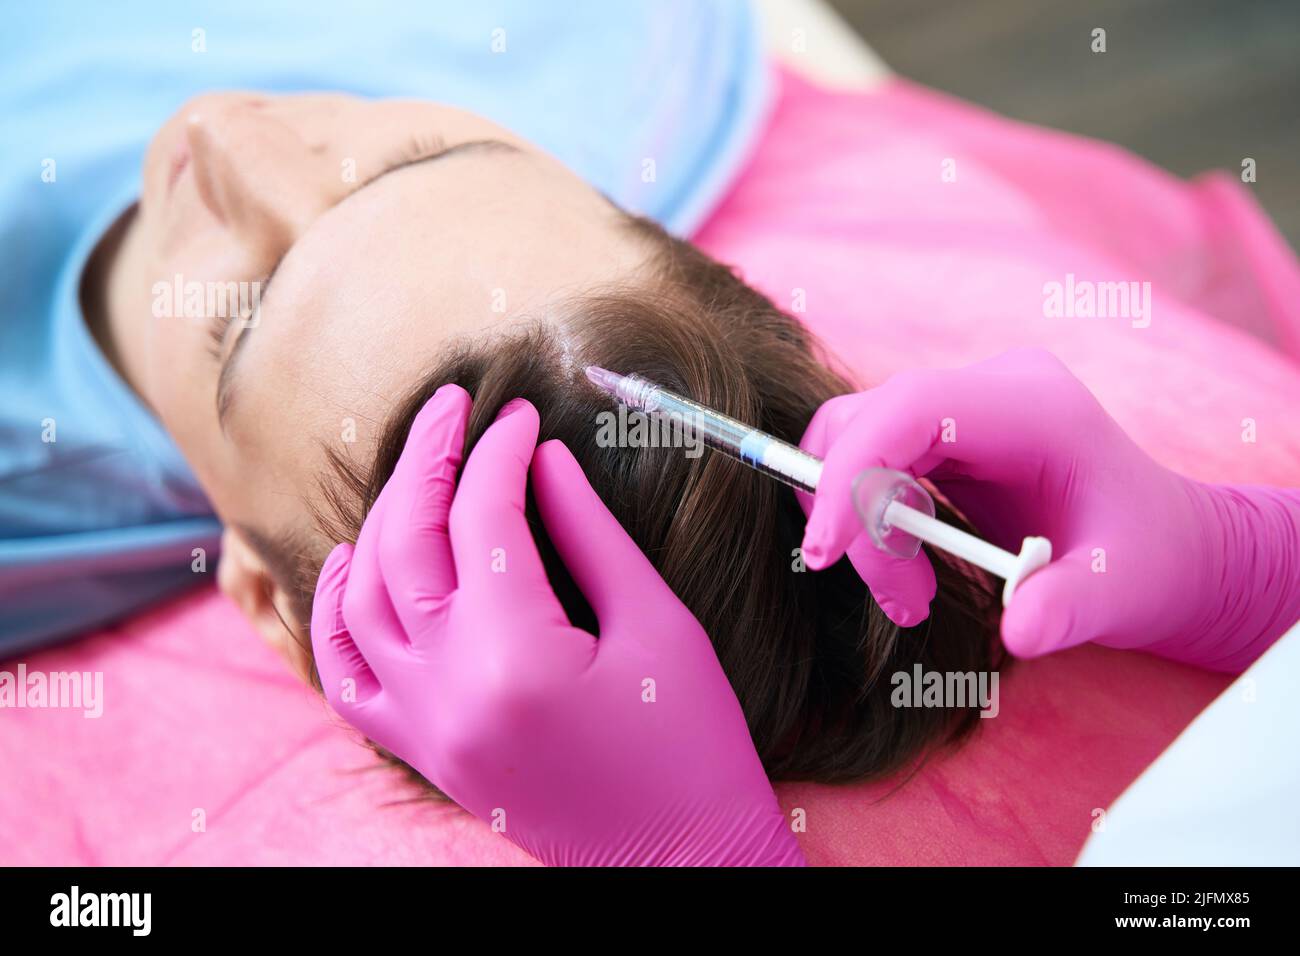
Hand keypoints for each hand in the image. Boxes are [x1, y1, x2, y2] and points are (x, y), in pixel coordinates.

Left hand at [311, 385, 803, 865]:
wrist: (678, 861)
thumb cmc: (691, 746)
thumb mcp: (658, 625)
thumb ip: (590, 535)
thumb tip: (543, 460)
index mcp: (518, 656)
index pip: (485, 519)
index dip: (502, 452)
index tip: (523, 414)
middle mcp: (449, 690)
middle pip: (408, 542)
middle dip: (429, 459)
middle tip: (455, 406)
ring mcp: (423, 726)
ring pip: (362, 597)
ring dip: (383, 519)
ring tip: (419, 467)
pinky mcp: (421, 750)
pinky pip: (344, 675)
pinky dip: (336, 610)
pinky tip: (355, 560)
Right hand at [799, 348, 1299, 669]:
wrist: (1166, 547)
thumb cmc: (1150, 563)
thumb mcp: (1122, 593)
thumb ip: (1070, 608)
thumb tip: (1019, 631)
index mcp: (1033, 406)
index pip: (910, 408)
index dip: (854, 472)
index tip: (828, 553)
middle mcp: (987, 391)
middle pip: (864, 425)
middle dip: (854, 518)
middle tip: (901, 601)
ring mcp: (959, 409)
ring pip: (853, 445)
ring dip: (859, 530)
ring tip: (912, 599)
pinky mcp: (940, 436)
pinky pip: (869, 465)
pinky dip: (869, 526)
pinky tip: (913, 576)